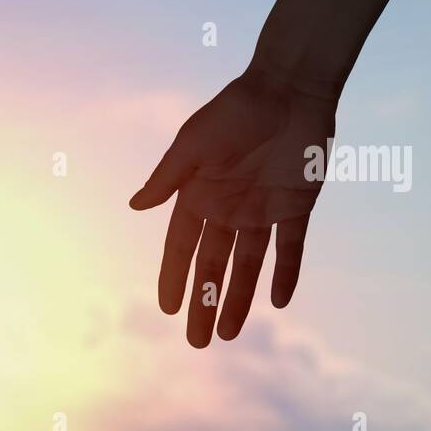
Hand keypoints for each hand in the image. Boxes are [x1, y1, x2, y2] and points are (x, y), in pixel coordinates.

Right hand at [130, 66, 336, 346]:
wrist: (288, 87)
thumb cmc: (234, 110)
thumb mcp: (193, 144)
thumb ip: (167, 178)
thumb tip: (134, 207)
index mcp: (198, 195)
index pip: (181, 248)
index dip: (174, 279)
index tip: (168, 310)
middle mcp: (227, 209)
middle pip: (212, 266)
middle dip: (204, 304)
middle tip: (197, 343)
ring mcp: (262, 210)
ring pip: (248, 266)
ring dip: (239, 299)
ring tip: (228, 334)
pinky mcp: (296, 207)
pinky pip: (290, 247)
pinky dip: (286, 273)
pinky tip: (279, 302)